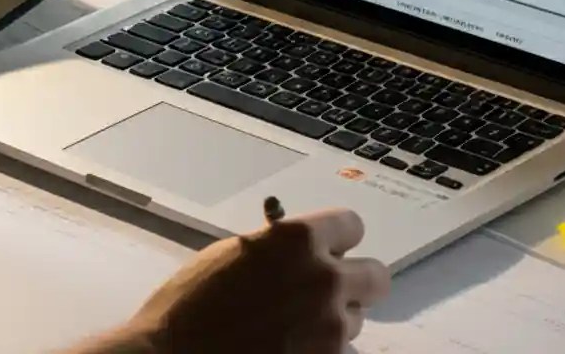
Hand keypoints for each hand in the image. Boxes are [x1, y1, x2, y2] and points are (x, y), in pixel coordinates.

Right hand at [74, 208, 388, 353]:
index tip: (330, 248)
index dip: (338, 239)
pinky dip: (323, 348)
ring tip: (292, 325)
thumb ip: (276, 246)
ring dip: (333, 319)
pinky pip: (342, 350)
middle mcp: (324, 278)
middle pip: (375, 276)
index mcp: (297, 240)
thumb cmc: (189, 304)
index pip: (352, 224)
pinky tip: (290, 344)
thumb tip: (300, 247)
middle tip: (325, 290)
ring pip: (356, 318)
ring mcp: (330, 326)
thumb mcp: (232, 254)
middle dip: (353, 281)